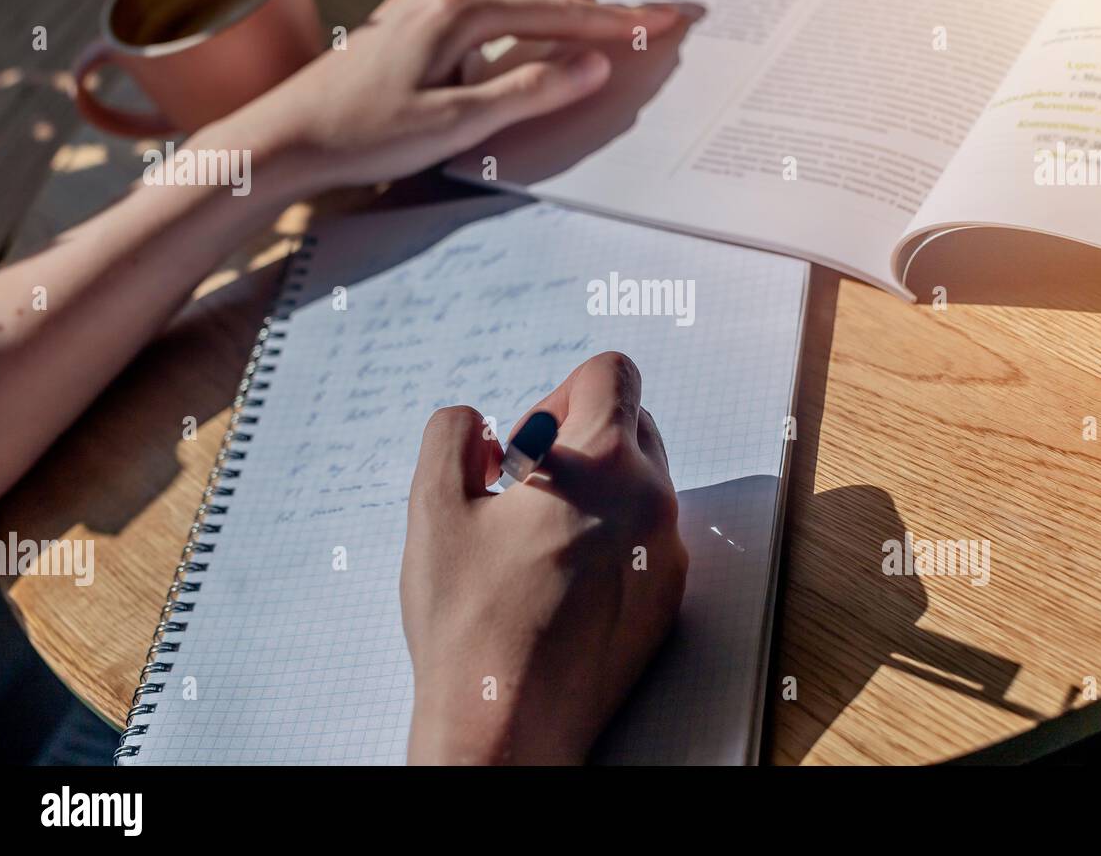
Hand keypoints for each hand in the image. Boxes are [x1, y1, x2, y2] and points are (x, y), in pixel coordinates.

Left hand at [213, 0, 678, 192]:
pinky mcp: (402, 3)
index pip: (559, 11)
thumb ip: (530, 90)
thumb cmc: (366, 136)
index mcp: (460, 12)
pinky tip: (496, 18)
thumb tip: (593, 65)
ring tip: (545, 15)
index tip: (664, 20)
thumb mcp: (457, 126)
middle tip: (589, 18)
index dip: (617, 20)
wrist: (289, 136)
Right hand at [401, 352, 687, 763]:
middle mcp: (652, 499)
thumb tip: (478, 424)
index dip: (561, 390)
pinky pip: (648, 536)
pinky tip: (560, 579)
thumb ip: (451, 435)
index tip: (529, 440)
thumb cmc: (469, 622)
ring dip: (595, 487)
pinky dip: (612, 536)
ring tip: (537, 537)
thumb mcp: (432, 508)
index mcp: (603, 462)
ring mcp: (667, 552)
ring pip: (642, 481)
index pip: (612, 372)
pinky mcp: (668, 598)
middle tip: (523, 488)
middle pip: (631, 423)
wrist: (507, 727)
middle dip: (578, 437)